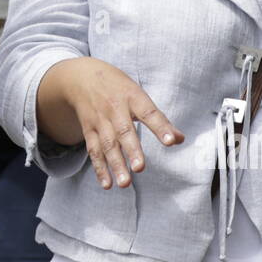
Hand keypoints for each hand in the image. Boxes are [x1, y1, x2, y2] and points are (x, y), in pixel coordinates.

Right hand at [39, 57, 182, 189]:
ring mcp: (100, 120)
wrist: (81, 78)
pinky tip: (107, 184)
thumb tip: (180, 139)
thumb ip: (159, 119)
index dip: (160, 127)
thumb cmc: (118, 88)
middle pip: (124, 131)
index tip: (171, 141)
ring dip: (115, 165)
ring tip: (125, 183)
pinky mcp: (89, 130)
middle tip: (140, 168)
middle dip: (132, 150)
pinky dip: (100, 168)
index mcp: (132, 97)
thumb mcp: (139, 94)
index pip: (149, 113)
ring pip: (108, 144)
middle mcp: (115, 109)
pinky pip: (94, 151)